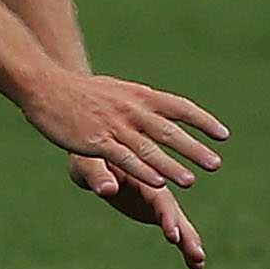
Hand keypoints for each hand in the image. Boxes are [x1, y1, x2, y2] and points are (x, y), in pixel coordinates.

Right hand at [17, 69, 224, 192]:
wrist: (46, 85)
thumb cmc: (80, 91)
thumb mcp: (116, 90)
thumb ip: (139, 103)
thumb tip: (161, 108)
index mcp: (138, 94)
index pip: (179, 107)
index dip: (203, 121)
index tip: (223, 135)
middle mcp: (131, 108)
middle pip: (169, 130)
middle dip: (194, 148)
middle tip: (216, 164)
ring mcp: (113, 125)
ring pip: (149, 148)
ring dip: (172, 165)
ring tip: (192, 180)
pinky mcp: (96, 141)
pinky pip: (124, 157)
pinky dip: (143, 170)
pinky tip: (158, 183)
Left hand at [72, 152, 207, 268]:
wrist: (91, 159)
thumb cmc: (87, 156)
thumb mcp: (88, 163)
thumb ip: (98, 175)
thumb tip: (108, 190)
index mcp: (143, 171)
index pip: (158, 195)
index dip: (166, 215)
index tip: (173, 235)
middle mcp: (156, 183)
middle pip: (173, 210)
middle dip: (185, 232)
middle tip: (196, 254)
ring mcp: (157, 197)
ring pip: (176, 220)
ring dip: (189, 240)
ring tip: (199, 263)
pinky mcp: (153, 207)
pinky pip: (171, 226)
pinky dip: (184, 243)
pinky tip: (195, 264)